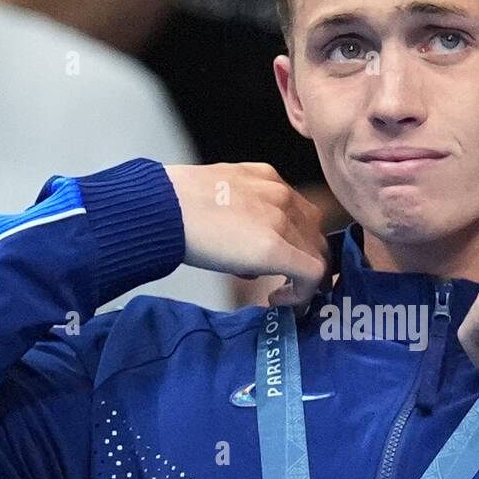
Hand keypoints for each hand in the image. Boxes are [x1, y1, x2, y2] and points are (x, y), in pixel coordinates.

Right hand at [164, 162, 328, 306]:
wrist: (162, 208)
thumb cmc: (173, 206)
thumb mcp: (217, 199)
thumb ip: (240, 220)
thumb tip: (248, 262)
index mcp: (267, 178)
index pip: (299, 212)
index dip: (295, 241)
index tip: (279, 261)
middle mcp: (282, 195)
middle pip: (314, 233)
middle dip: (304, 260)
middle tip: (286, 282)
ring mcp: (282, 220)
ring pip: (317, 254)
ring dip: (303, 279)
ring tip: (280, 295)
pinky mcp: (276, 248)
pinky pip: (312, 274)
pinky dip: (302, 293)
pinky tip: (277, 300)